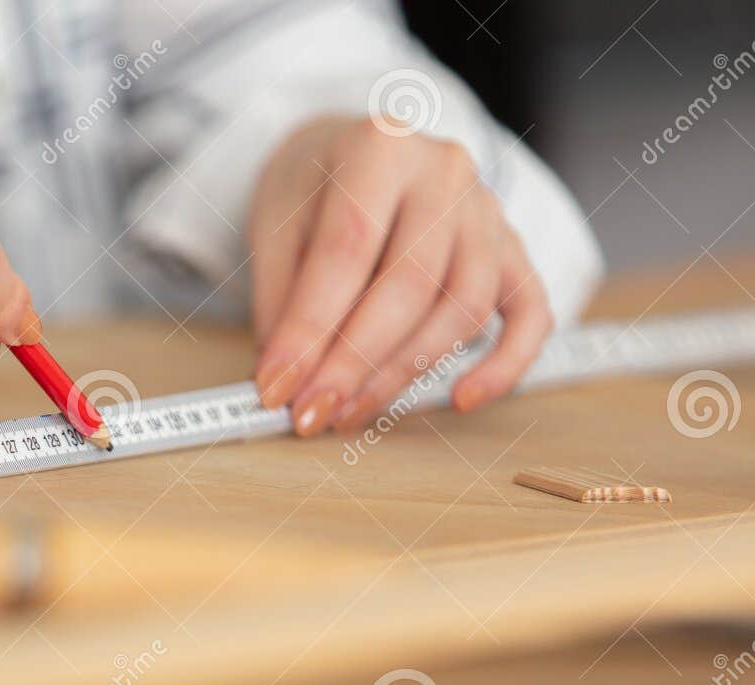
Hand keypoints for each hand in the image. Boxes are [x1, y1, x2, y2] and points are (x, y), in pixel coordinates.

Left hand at [246, 115, 551, 435]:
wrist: (356, 153)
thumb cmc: (312, 193)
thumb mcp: (274, 229)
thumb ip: (280, 304)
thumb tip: (284, 384)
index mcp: (378, 148)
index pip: (347, 251)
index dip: (310, 330)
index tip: (277, 389)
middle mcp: (444, 173)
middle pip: (410, 285)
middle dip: (355, 363)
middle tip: (313, 415)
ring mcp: (487, 210)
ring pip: (464, 307)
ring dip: (405, 374)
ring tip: (351, 412)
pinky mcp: (512, 248)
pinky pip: (529, 312)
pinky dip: (504, 364)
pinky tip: (461, 400)